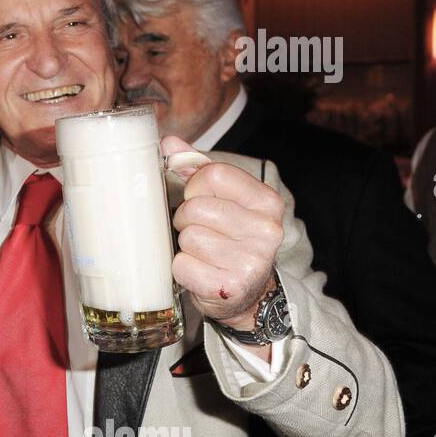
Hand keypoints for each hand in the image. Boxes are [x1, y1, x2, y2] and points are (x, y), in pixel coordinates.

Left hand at [163, 136, 284, 335]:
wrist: (248, 292)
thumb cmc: (229, 238)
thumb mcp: (222, 199)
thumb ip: (196, 167)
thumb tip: (168, 143)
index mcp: (267, 202)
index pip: (214, 174)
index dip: (193, 186)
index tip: (197, 199)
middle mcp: (266, 230)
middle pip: (196, 208)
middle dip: (186, 218)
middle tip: (197, 230)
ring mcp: (251, 261)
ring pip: (188, 237)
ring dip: (185, 245)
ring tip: (201, 252)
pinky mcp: (230, 287)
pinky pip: (182, 266)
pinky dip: (182, 269)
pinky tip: (199, 271)